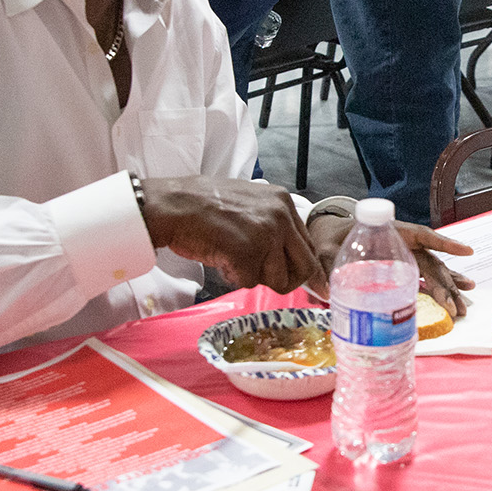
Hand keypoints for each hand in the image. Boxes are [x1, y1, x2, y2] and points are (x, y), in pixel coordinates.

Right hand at [139, 177, 322, 295]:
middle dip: (285, 280)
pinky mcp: (247, 252)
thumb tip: (287, 255)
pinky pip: (249, 283)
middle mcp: (280, 217)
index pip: (308, 246)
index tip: (318, 287)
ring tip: (230, 256)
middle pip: (304, 267)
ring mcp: (265, 234)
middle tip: (263, 278)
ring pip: (277, 280)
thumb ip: (272, 224)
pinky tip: (219, 258)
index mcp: (282, 203)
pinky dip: (232, 277)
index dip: (308, 270)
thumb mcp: (249, 204)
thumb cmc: (202, 207)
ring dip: (252, 276)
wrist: (172, 206)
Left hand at [305, 212, 475, 316]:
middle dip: (446, 285)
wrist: (328, 235)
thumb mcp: (324, 248)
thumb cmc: (329, 237)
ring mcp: (405, 256)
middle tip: (455, 308)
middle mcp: (404, 243)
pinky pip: (425, 278)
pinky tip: (454, 300)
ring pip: (433, 272)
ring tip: (462, 307)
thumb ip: (325, 265)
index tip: (466, 252)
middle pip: (431, 263)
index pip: (422, 236)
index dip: (444, 244)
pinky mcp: (402, 269)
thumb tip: (325, 291)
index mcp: (390, 232)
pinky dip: (440, 288)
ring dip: (448, 289)